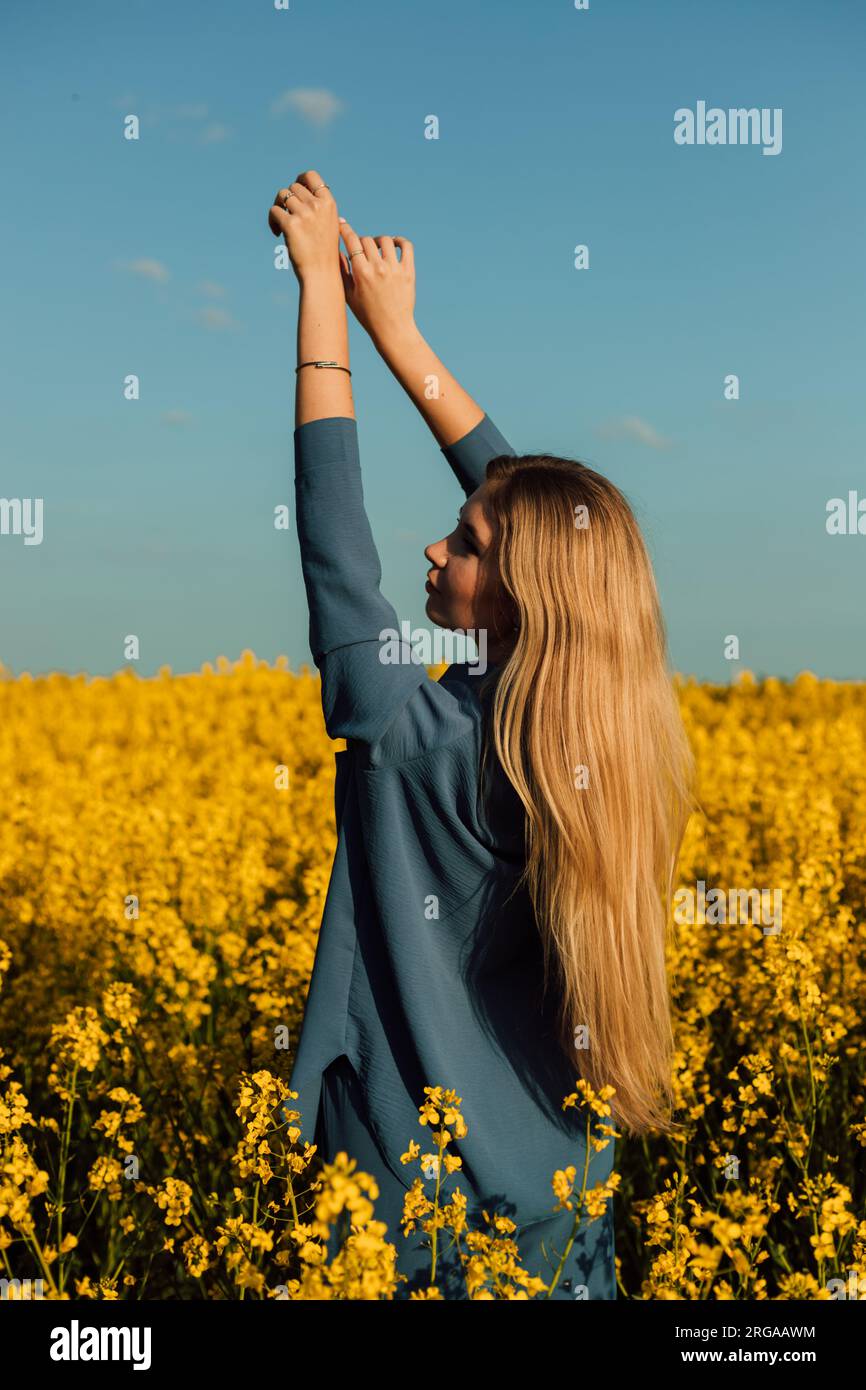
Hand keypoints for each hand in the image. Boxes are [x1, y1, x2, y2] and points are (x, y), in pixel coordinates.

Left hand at [267, 169, 340, 283]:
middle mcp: (317, 205)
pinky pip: (274, 211)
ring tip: (280, 224)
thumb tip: (304, 189)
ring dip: (278, 207)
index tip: (295, 188)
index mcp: (329, 203)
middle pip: (293, 187)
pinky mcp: (291, 225)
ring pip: (281, 196)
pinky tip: (277, 233)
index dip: (300, 178)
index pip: (312, 176)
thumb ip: (319, 207)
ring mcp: (304, 214)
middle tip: (286, 215)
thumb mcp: (329, 225)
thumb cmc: (325, 253)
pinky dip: (272, 221)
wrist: (321, 274)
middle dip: (287, 199)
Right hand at [338, 221, 415, 346]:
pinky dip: (399, 241)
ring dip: (378, 241)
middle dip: (361, 242)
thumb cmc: (367, 315)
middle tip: (361, 252)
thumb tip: (337, 251)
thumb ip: (342, 271)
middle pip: (366, 240)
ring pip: (385, 240)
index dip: (344, 229)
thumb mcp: (349, 295)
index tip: (341, 224)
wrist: (392, 329)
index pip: (351, 240)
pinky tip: (393, 245)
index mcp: (361, 273)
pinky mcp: (408, 271)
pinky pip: (406, 246)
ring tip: (376, 250)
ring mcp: (395, 269)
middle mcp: (378, 268)